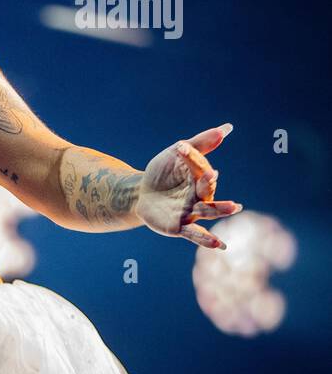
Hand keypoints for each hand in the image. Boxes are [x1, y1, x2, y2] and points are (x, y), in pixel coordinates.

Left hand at [135, 123, 243, 248]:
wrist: (138, 193)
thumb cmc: (162, 173)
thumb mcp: (176, 154)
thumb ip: (200, 144)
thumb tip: (228, 128)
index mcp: (200, 178)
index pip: (200, 168)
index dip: (190, 158)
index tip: (180, 147)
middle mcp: (199, 197)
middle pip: (207, 189)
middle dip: (208, 182)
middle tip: (211, 175)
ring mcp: (190, 212)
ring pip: (208, 211)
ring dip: (220, 209)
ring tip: (235, 207)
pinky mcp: (179, 227)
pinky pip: (194, 234)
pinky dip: (206, 239)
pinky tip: (219, 245)